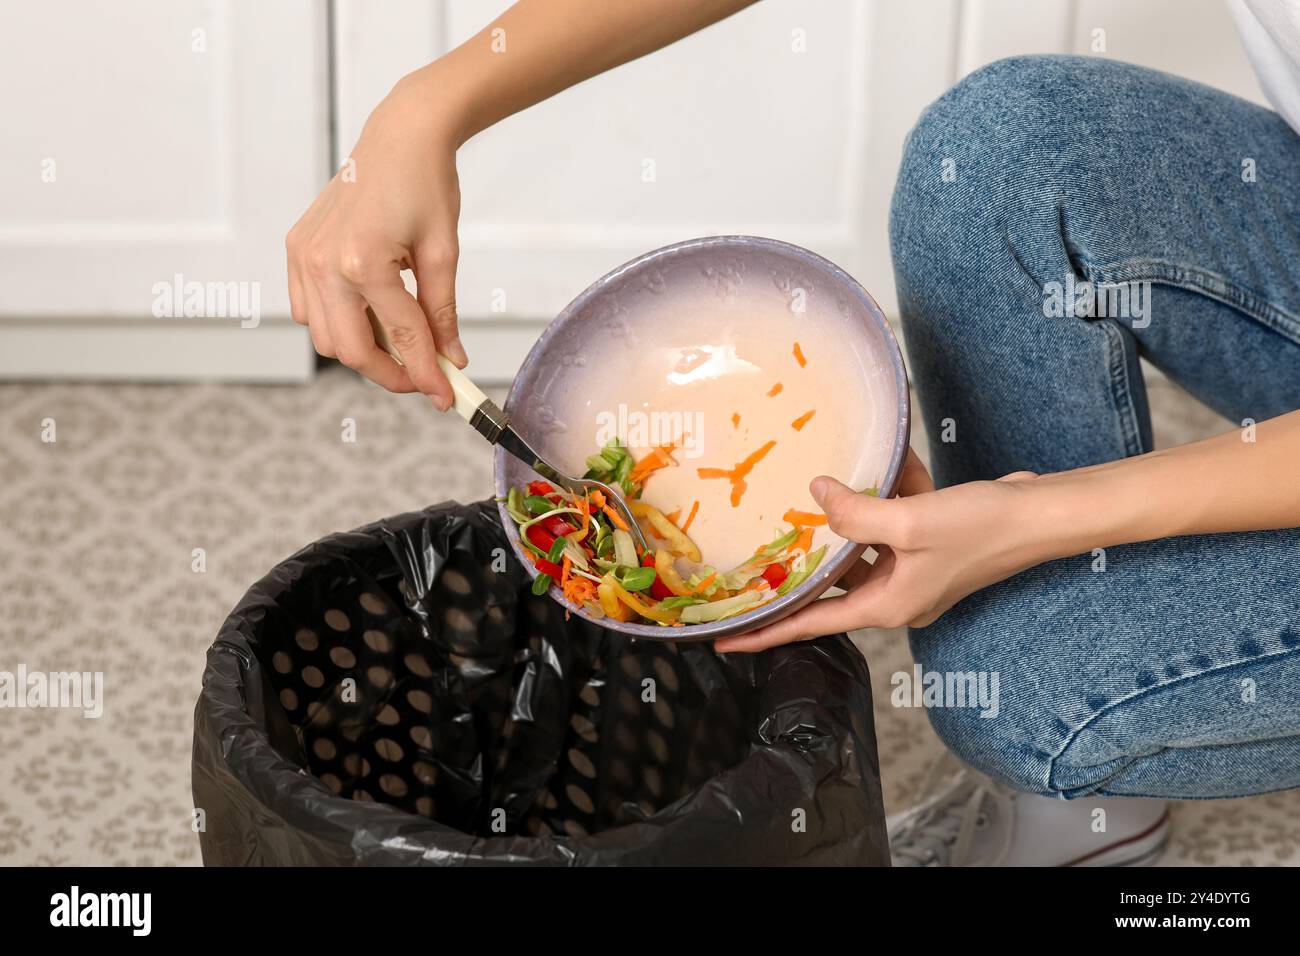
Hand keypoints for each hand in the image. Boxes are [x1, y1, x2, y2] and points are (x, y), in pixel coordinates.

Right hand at [285, 66, 465, 407]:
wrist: (400, 137)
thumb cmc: (427, 185)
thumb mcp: (444, 254)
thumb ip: (442, 315)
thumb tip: (451, 361)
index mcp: (363, 262)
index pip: (400, 337)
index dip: (426, 374)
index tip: (446, 397)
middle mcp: (323, 263)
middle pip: (351, 351)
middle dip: (391, 373)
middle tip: (425, 379)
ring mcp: (303, 257)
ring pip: (325, 337)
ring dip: (363, 351)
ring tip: (403, 343)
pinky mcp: (296, 250)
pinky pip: (308, 311)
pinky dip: (338, 324)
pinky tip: (371, 315)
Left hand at [714, 450, 1044, 652]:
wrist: (1042, 515)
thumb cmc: (982, 529)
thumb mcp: (910, 521)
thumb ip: (855, 515)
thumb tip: (816, 497)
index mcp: (887, 605)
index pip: (811, 624)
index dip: (766, 633)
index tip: (724, 640)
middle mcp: (896, 594)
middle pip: (831, 582)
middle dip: (804, 557)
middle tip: (753, 549)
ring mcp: (913, 570)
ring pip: (861, 543)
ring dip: (856, 509)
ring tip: (839, 481)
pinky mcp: (927, 544)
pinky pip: (891, 521)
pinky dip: (892, 492)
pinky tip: (899, 466)